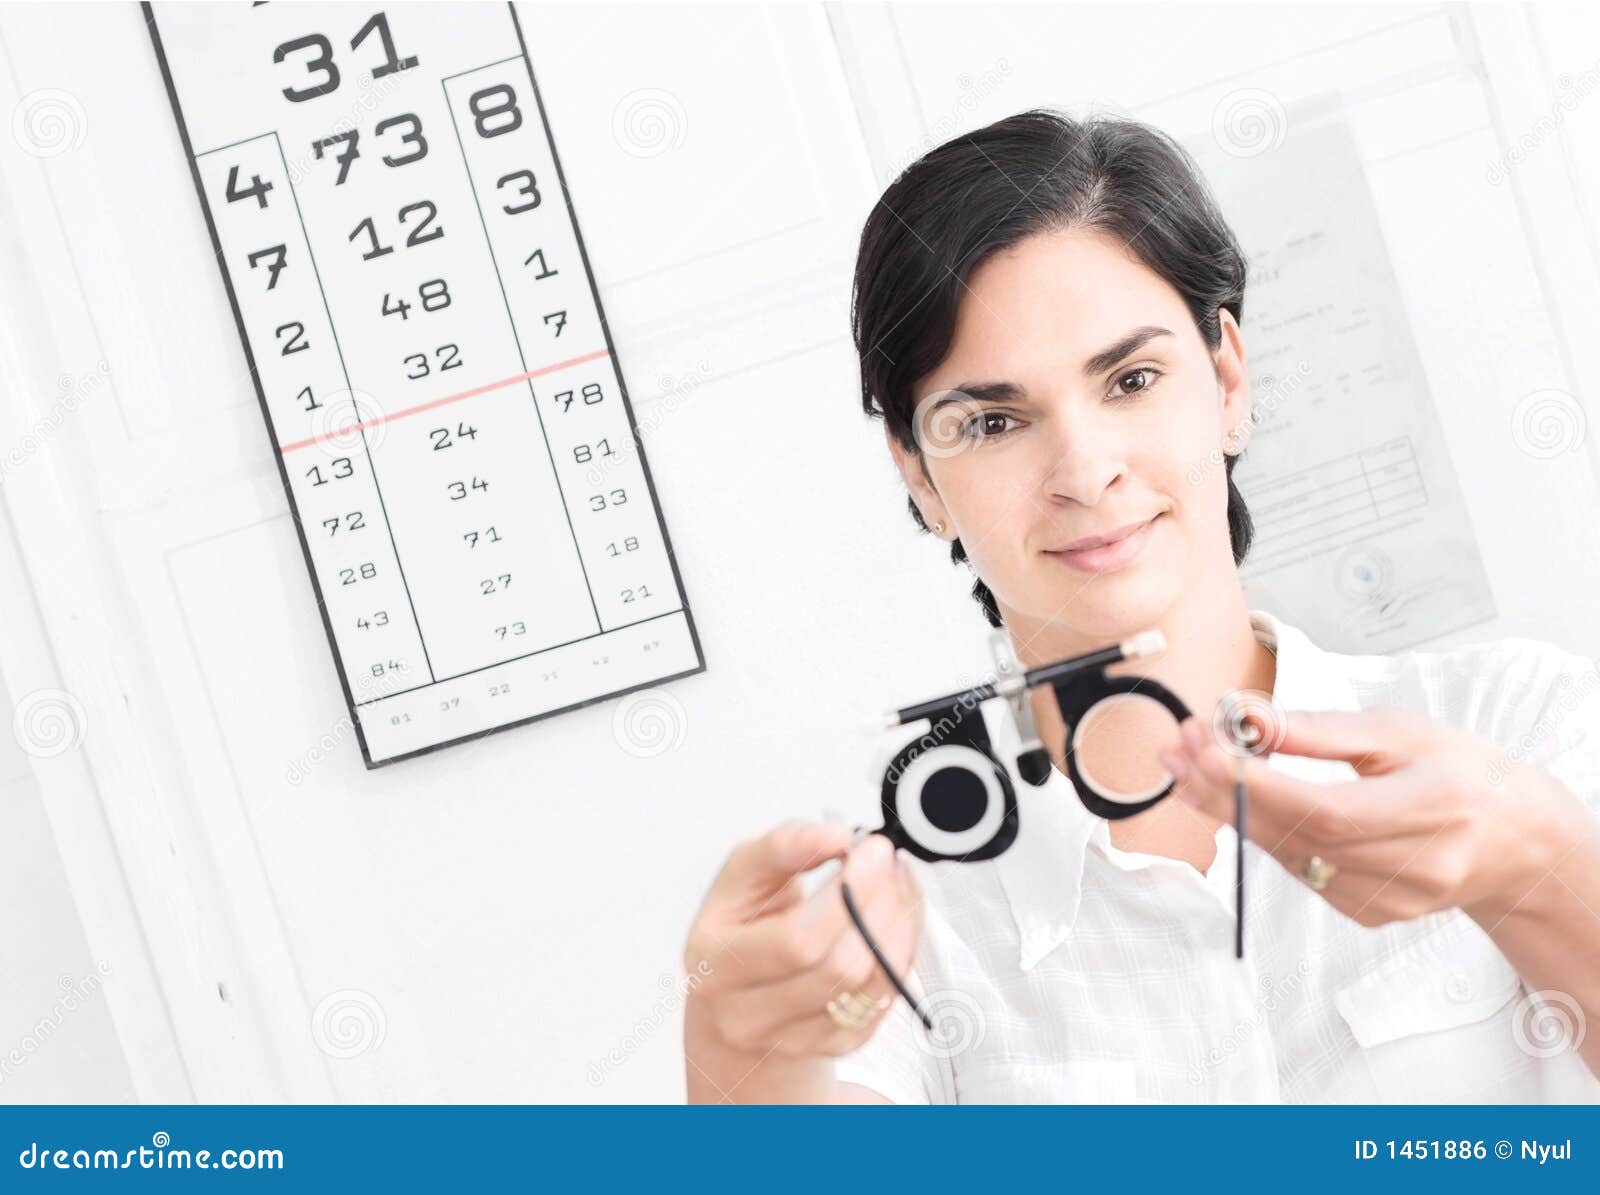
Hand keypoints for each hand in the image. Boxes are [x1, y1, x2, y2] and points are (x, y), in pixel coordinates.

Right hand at [682, 821, 921, 1100]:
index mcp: (716, 962)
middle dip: (877, 904)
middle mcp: (747, 1012)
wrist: (737, 1000)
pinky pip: (883, 1002)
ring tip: (897, 885)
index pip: (794, 940)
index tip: (865, 846)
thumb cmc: (742, 927)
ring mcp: (792, 1038)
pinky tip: (896, 920)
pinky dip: (901, 953)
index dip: (844, 893)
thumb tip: (835, 835)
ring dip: (897, 926)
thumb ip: (783, 848)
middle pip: (837, 968)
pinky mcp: (832, 1047)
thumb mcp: (742, 878)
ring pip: (867, 987)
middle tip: (887, 860)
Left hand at [1159, 707, 1580, 927]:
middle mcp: (1418, 866)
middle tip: (1178, 750)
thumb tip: (1245, 718)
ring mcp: (1395, 900)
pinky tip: (1234, 800)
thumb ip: (1318, 730)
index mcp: (1435, 808)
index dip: (1258, 786)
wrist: (1515, 839)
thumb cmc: (1459, 771)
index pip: (1327, 810)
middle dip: (1226, 791)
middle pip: (1299, 837)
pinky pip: (1300, 872)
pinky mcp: (1372, 914)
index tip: (1204, 748)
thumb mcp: (1398, 730)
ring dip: (1229, 811)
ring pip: (1289, 858)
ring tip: (1188, 766)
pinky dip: (1262, 835)